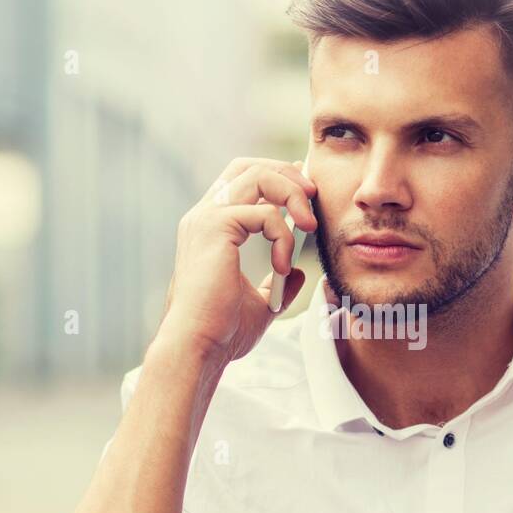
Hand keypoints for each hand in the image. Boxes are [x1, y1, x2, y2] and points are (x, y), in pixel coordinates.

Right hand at [159, 157, 317, 362]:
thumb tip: (299, 274)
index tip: (306, 192)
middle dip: (287, 175)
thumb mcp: (260, 304)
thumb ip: (277, 283)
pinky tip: (282, 265)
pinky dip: (283, 236)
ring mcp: (207, 218)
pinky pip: (265, 213)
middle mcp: (203, 216)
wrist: (200, 346)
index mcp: (209, 228)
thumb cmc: (222, 331)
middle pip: (250, 166)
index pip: (242, 180)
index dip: (277, 177)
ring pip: (258, 177)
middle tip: (313, 198)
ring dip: (292, 196)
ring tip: (309, 226)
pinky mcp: (216, 227)